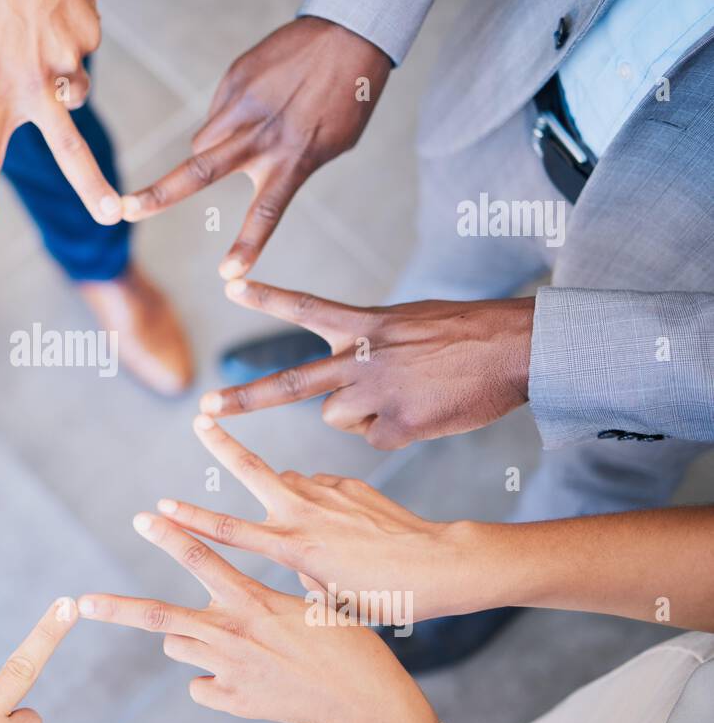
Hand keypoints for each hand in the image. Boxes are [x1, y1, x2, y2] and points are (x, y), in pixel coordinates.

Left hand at [0, 0, 120, 228]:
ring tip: (42, 42)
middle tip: (109, 214)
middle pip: (68, 147)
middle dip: (90, 185)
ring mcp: (67, 61)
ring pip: (76, 96)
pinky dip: (71, 44)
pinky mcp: (90, 39)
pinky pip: (84, 57)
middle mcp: (33, 82)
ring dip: (65, 86)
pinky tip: (55, 14)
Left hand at [77, 510, 443, 722]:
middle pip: (160, 618)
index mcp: (255, 601)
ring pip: (178, 648)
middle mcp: (234, 634)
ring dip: (188, 641)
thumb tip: (236, 597)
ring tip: (224, 641)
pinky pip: (201, 686)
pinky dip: (211, 681)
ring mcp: (229, 671)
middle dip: (117, 607)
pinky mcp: (234, 702)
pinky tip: (241, 679)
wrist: (364, 700)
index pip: (203, 561)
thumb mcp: (307, 604)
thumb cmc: (346, 644)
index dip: (172, 537)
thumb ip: (260, 599)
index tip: (144, 518)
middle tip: (84, 601)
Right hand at [122, 17, 390, 276]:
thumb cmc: (346, 97)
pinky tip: (259, 100)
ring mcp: (243, 104)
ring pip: (203, 142)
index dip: (246, 245)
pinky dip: (228, 117)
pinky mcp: (234, 80)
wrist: (348, 33)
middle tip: (124, 210)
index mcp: (294, 158)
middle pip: (200, 171)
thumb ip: (284, 163)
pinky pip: (217, 113)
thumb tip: (235, 161)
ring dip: (212, 149)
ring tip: (251, 129)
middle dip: (158, 195)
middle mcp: (262, 134)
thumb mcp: (328, 143)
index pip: (266, 212)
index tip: (227, 274)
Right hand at [159, 415, 483, 622]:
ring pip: (287, 480)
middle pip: (253, 470)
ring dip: (281, 491)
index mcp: (297, 548)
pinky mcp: (351, 484)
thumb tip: (294, 550)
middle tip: (200, 417)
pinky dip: (317, 499)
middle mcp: (307, 513)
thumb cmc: (387, 597)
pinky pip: (320, 487)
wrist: (441, 564)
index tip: (160, 507)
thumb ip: (304, 573)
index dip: (191, 520)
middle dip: (222, 444)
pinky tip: (341, 522)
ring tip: (302, 522)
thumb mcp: (333, 599)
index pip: (231, 531)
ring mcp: (330, 493)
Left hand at [201, 280, 533, 449]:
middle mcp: (363, 358)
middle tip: (204, 409)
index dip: (265, 296)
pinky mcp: (401, 425)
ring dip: (353, 414)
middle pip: (290, 384)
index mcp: (365, 325)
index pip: (304, 306)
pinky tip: (420, 414)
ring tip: (395, 396)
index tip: (230, 283)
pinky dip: (391, 431)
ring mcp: (379, 394)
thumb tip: (347, 381)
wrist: (518, 349)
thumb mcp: (408, 323)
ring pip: (333, 419)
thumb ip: (368, 345)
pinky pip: (373, 439)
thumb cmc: (466, 333)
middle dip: (244, 399)